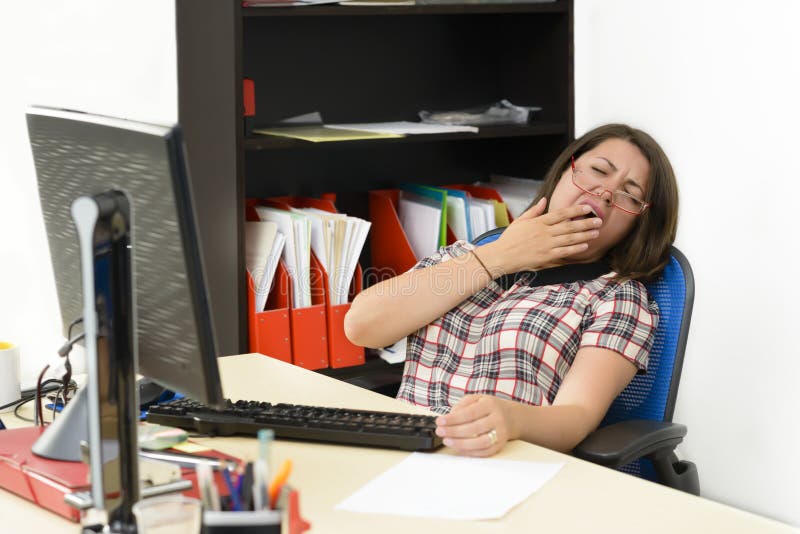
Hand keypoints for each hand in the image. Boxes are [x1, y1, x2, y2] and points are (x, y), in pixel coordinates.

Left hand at [435, 395, 516, 456]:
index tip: (439, 421)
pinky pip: (484, 452)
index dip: (453, 419)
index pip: (470, 413)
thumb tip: (450, 417)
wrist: (511, 417)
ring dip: (461, 444)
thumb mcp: (476, 399)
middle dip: (454, 431)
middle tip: (440, 432)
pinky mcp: (500, 446)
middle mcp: (497, 419)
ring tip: (447, 441)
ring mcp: (500, 434)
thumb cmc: (489, 407)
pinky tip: (458, 448)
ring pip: (480, 442)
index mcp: (490, 404)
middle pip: (474, 428)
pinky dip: (470, 452)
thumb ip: (462, 405)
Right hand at [479, 198, 602, 274]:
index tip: (587, 207)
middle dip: (585, 222)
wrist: (502, 255)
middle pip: (569, 225)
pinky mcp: (546, 257)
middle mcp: (544, 232)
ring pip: (569, 238)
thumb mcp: (520, 221)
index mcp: (539, 222)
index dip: (575, 210)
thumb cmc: (509, 239)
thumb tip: (545, 200)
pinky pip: (564, 252)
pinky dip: (575, 249)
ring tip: (595, 232)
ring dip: (584, 235)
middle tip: (598, 220)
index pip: (561, 214)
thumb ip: (534, 211)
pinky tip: (585, 246)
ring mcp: (546, 245)